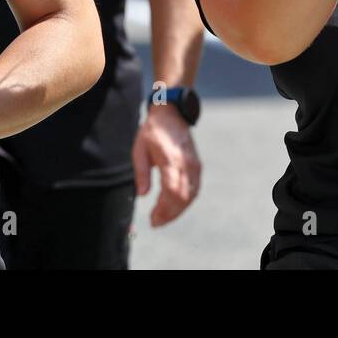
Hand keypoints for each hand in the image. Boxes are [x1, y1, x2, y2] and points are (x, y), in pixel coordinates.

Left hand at [132, 105, 200, 226]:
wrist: (171, 114)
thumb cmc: (152, 131)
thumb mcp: (139, 150)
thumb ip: (141, 173)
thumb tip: (142, 194)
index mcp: (171, 160)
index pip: (171, 192)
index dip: (163, 209)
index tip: (152, 219)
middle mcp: (186, 164)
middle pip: (182, 198)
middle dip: (169, 214)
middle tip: (156, 222)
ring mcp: (194, 165)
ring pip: (190, 196)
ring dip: (178, 211)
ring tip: (164, 218)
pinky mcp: (197, 166)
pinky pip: (195, 189)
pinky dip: (186, 202)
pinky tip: (175, 207)